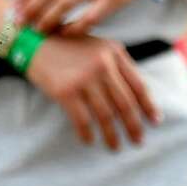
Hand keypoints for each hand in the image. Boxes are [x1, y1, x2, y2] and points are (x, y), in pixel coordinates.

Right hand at [27, 33, 161, 150]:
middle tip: (138, 141)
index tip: (155, 121)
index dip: (148, 106)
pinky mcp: (65, 91)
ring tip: (115, 147)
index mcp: (114, 52)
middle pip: (125, 104)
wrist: (31, 38)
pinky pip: (82, 120)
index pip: (139, 85)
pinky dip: (87, 134)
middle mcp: (102, 65)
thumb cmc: (64, 43)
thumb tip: (134, 95)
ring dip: (112, 135)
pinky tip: (89, 141)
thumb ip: (114, 63)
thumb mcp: (95, 45)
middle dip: (133, 126)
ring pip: (106, 116)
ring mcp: (84, 78)